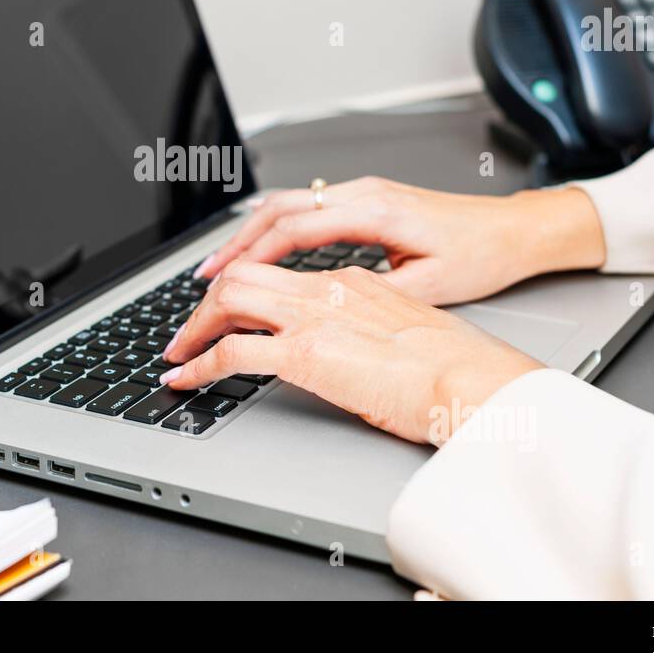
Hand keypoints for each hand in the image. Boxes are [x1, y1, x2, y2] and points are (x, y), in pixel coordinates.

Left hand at [162, 262, 541, 444]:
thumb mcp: (407, 332)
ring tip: (178, 353)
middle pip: (245, 273)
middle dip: (207, 301)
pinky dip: (199, 364)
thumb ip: (370, 329)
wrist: (475, 379)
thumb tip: (353, 350)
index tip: (228, 306)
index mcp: (352, 280)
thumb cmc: (458, 365)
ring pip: (230, 298)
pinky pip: (231, 352)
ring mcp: (314, 316)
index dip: (245, 287)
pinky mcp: (306, 352)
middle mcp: (327, 288)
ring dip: (195, 326)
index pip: (281, 271)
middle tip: (187, 329)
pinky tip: (186, 380)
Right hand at [196, 177, 605, 305]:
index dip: (249, 256)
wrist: (515, 230)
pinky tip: (260, 251)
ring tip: (220, 268)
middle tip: (202, 279)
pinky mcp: (367, 200)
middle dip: (234, 244)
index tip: (219, 283)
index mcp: (374, 211)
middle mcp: (362, 193)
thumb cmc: (482, 255)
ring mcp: (363, 192)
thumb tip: (326, 310)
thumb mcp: (430, 286)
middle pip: (278, 210)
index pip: (292, 228)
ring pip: (288, 206)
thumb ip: (374, 292)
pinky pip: (306, 209)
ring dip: (250, 236)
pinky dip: (274, 230)